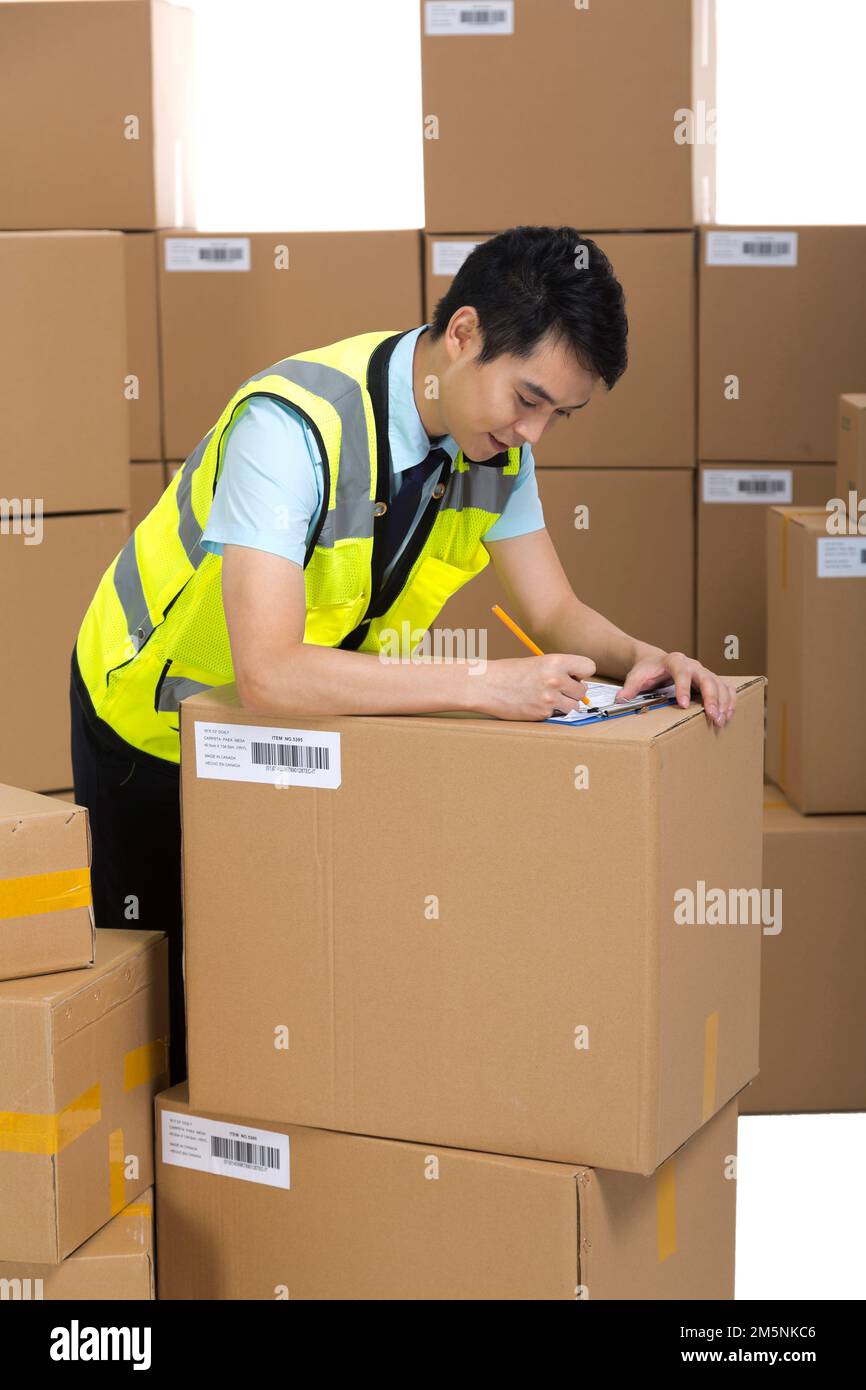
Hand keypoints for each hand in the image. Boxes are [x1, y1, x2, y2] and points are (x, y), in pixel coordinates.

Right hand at [477, 653, 596, 721]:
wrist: (485, 685)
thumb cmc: (509, 672)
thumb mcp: (538, 663)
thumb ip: (559, 670)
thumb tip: (578, 683)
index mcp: (556, 661)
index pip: (589, 667)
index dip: (581, 672)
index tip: (572, 675)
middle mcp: (556, 679)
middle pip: (583, 691)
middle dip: (573, 692)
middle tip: (557, 689)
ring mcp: (550, 699)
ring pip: (574, 706)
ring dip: (565, 705)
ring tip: (548, 698)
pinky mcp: (542, 714)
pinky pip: (558, 716)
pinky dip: (550, 712)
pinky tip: (535, 704)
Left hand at [615, 651, 736, 727]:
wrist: (656, 662)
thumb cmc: (647, 670)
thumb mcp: (636, 676)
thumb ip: (630, 687)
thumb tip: (620, 700)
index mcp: (674, 661)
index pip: (681, 672)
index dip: (683, 688)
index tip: (683, 704)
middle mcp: (693, 665)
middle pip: (707, 678)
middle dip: (711, 698)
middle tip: (712, 716)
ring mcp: (704, 672)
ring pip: (720, 684)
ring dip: (723, 702)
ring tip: (721, 720)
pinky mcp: (710, 680)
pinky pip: (726, 688)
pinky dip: (729, 701)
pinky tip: (728, 715)